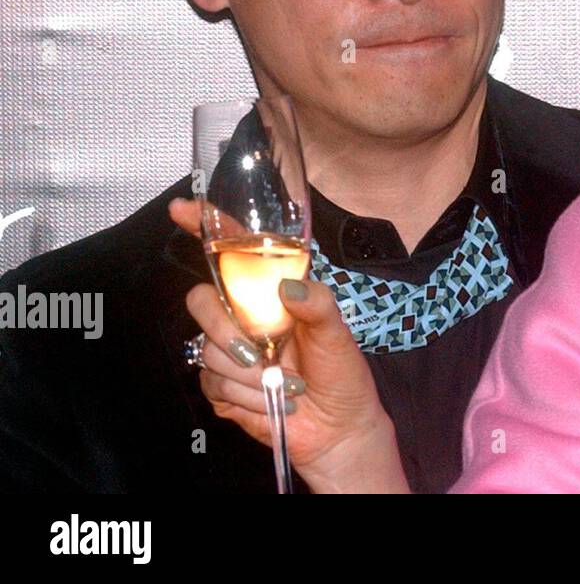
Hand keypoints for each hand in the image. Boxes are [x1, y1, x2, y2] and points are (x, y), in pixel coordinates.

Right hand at [172, 198, 410, 492]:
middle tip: (257, 351)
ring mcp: (228, 350)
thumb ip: (317, 303)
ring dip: (248, 373)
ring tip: (282, 383)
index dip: (205, 227)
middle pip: (202, 301)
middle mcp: (245, 316)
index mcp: (271, 293)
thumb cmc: (341, 371)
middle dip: (224, 327)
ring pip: (207, 348)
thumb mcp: (338, 331)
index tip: (182, 209)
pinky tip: (271, 399)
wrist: (337, 426)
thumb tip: (286, 288)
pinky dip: (244, 395)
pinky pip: (211, 382)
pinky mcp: (220, 386)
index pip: (233, 253)